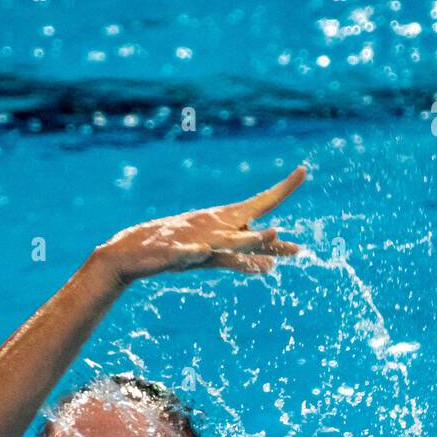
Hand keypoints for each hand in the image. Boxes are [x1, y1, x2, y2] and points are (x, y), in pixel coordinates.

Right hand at [97, 165, 306, 284]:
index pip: (260, 205)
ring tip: (270, 235)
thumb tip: (273, 266)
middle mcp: (214, 228)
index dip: (282, 190)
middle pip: (249, 221)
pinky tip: (202, 252)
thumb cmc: (178, 249)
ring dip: (247, 241)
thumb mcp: (214, 257)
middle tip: (295, 214)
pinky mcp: (171, 254)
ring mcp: (194, 240)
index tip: (303, 170)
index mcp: (225, 223)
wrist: (133, 252)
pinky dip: (193, 252)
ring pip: (225, 242)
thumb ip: (244, 259)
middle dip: (271, 214)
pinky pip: (185, 255)